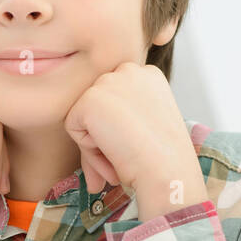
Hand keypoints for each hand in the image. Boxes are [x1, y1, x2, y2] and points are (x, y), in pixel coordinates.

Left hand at [63, 61, 206, 215]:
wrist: (168, 170)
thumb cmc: (164, 160)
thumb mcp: (147, 132)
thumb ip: (121, 125)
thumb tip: (99, 144)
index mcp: (148, 76)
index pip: (115, 100)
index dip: (120, 130)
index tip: (135, 150)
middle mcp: (129, 70)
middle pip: (98, 106)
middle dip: (105, 137)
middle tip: (127, 159)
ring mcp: (109, 81)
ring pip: (84, 117)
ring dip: (97, 145)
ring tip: (122, 158)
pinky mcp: (90, 98)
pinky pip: (73, 127)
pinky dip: (88, 149)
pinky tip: (114, 151)